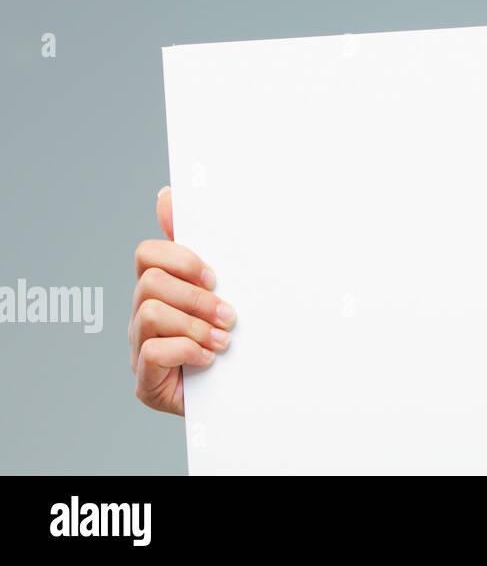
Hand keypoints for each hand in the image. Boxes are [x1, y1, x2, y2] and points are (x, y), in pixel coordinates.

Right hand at [128, 185, 236, 415]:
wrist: (248, 391)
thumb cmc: (237, 334)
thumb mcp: (228, 287)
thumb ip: (201, 244)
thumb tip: (167, 194)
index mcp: (162, 289)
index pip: (148, 254)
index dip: (180, 259)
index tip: (215, 275)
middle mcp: (144, 316)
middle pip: (149, 284)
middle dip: (195, 297)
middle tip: (229, 314)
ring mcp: (141, 348)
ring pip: (150, 315)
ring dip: (194, 326)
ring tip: (223, 341)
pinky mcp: (146, 383)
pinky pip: (151, 354)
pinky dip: (184, 353)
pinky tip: (207, 360)